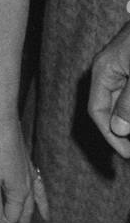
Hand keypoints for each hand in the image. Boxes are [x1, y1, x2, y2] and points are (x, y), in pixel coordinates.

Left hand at [0, 114, 47, 222]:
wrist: (1, 120)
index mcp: (19, 192)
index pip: (11, 216)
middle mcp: (28, 184)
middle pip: (25, 208)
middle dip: (21, 221)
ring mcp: (28, 170)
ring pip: (35, 195)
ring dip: (36, 207)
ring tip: (44, 217)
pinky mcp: (24, 159)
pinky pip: (36, 181)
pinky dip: (39, 189)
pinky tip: (36, 185)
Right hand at [89, 21, 129, 157]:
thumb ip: (128, 102)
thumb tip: (118, 130)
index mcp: (103, 70)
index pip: (97, 110)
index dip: (111, 135)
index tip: (128, 154)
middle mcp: (109, 70)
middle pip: (110, 108)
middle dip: (123, 129)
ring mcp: (123, 68)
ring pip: (122, 102)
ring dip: (127, 118)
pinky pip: (128, 92)